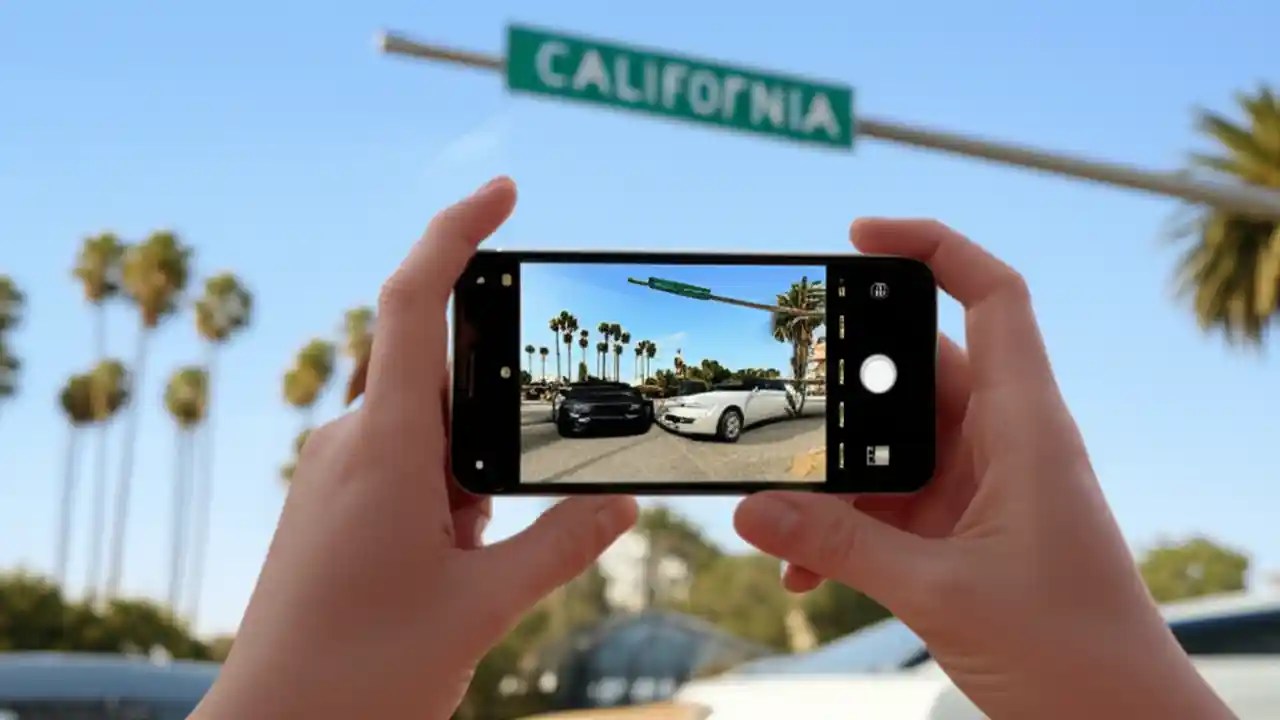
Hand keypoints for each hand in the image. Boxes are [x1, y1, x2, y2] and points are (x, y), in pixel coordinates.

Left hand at [193, 177, 638, 719]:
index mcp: (383, 446)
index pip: (416, 302)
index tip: (505, 193)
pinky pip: (399, 463)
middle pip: (431, 367)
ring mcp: (333, 473)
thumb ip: (561, 544)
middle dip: (493, 404)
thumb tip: (620, 504)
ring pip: (421, 426)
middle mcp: (348, 443)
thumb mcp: (484, 606)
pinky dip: (445, 490)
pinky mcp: (328, 504)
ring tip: (474, 551)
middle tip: (514, 480)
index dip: (459, 232)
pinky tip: (455, 556)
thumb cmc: (360, 673)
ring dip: (469, 466)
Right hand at [735, 220, 1231, 718]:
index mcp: (1026, 428)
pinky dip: (845, 527)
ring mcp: (982, 487)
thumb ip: (839, 546)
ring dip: (834, 481)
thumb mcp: (939, 593)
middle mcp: (1005, 443)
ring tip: (782, 516)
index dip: (933, 247)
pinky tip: (805, 569)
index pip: (993, 297)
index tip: (858, 234)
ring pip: (891, 446)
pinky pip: (890, 503)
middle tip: (781, 407)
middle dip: (842, 392)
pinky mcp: (963, 530)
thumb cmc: (1072, 654)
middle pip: (915, 372)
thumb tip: (751, 512)